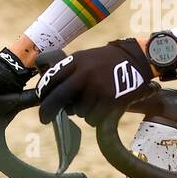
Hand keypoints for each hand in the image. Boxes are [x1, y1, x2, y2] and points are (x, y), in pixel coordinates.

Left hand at [36, 39, 153, 125]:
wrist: (135, 59)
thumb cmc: (107, 62)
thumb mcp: (86, 58)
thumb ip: (69, 72)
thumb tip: (50, 94)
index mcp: (76, 61)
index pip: (52, 78)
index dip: (43, 92)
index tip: (41, 101)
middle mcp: (85, 73)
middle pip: (59, 96)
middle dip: (48, 110)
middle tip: (44, 119)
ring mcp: (98, 86)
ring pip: (78, 111)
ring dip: (82, 112)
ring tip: (93, 103)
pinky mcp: (110, 99)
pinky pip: (93, 118)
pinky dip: (95, 118)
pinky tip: (102, 109)